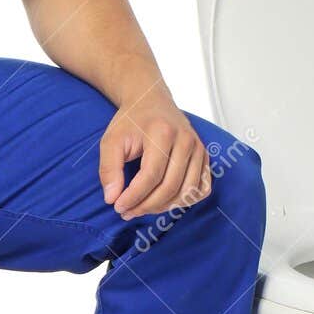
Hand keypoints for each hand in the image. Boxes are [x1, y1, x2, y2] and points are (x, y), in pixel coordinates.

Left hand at [98, 91, 212, 221]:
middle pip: (170, 187)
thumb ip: (109, 169)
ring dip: (164, 207)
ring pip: (187, 191)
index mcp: (162, 132)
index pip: (151, 176)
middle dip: (146, 206)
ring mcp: (198, 148)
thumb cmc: (131, 122)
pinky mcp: (204, 156)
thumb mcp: (111, 141)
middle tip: (127, 212)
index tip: (118, 206)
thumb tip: (112, 198)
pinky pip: (202, 188)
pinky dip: (186, 201)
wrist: (151, 101)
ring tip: (142, 208)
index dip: (134, 197)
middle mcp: (185, 140)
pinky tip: (165, 201)